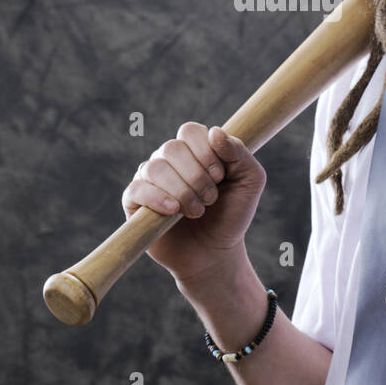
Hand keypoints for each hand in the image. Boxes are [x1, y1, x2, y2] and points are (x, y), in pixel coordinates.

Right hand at [121, 121, 265, 284]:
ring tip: (197, 211)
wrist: (215, 253)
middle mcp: (169, 159)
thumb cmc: (232, 214)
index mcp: (194, 149)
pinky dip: (157, 198)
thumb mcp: (250, 181)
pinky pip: (137, 189)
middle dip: (197, 176)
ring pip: (155, 168)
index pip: (190, 131)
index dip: (206, 152)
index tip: (220, 176)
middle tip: (211, 199)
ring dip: (182, 191)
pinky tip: (173, 210)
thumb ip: (239, 152)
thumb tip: (215, 132)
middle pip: (172, 148)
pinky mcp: (135, 201)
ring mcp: (150, 179)